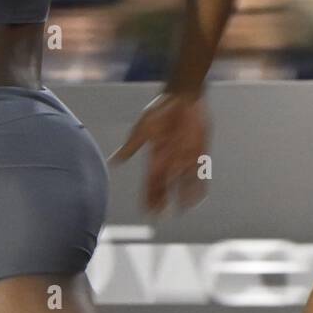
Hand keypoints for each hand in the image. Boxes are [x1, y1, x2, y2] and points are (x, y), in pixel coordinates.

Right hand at [111, 90, 209, 212]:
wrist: (183, 96)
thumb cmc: (160, 110)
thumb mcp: (142, 129)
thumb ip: (131, 147)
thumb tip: (113, 162)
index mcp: (155, 156)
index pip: (151, 182)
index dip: (149, 196)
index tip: (146, 210)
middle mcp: (170, 160)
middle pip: (165, 186)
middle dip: (162, 200)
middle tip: (159, 216)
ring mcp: (185, 157)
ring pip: (182, 183)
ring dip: (181, 196)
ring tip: (180, 210)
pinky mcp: (199, 152)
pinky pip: (199, 173)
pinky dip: (198, 186)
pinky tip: (197, 198)